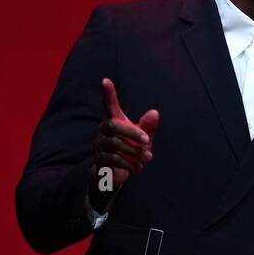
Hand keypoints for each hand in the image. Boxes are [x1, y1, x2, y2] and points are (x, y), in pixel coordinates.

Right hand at [91, 78, 158, 210]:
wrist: (116, 173)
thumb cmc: (131, 150)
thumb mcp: (143, 139)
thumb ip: (148, 127)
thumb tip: (154, 112)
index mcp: (114, 121)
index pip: (109, 105)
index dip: (108, 94)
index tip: (105, 80)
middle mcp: (102, 131)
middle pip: (112, 125)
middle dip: (131, 132)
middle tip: (147, 141)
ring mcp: (98, 145)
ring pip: (113, 143)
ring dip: (133, 151)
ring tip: (147, 157)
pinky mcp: (99, 160)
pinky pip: (112, 159)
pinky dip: (129, 163)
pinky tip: (139, 167)